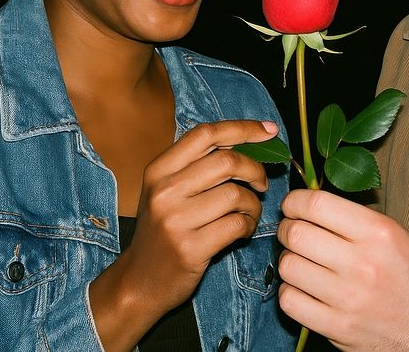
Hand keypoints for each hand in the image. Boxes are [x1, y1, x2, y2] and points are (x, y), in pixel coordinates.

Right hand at [89, 119, 277, 350]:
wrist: (139, 281)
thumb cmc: (162, 230)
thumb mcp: (166, 191)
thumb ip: (197, 165)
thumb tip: (248, 141)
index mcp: (158, 170)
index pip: (205, 134)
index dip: (242, 129)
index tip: (269, 131)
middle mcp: (164, 191)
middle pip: (226, 161)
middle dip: (255, 169)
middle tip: (261, 182)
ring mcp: (175, 220)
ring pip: (236, 194)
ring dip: (253, 203)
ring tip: (248, 212)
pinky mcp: (190, 249)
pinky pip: (237, 225)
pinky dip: (249, 225)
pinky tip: (243, 230)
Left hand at [277, 188, 408, 350]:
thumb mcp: (393, 233)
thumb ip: (352, 217)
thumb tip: (307, 204)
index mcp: (377, 233)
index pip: (316, 205)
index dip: (294, 202)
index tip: (292, 206)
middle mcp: (362, 263)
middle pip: (296, 234)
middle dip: (287, 229)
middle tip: (292, 233)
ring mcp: (348, 298)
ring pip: (288, 266)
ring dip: (289, 261)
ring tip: (301, 262)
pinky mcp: (337, 326)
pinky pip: (290, 301)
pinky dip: (290, 292)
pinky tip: (303, 288)